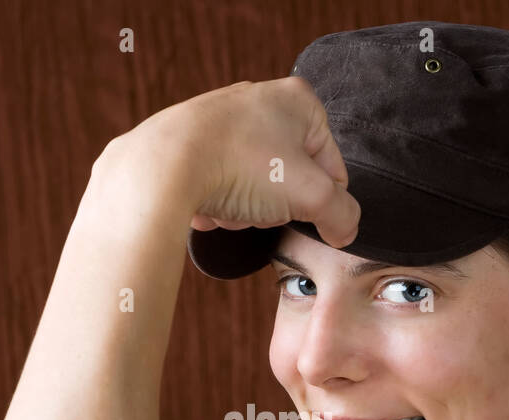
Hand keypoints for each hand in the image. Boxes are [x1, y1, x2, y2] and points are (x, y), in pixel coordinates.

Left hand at [112, 77, 360, 248]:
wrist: (163, 167)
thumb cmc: (240, 166)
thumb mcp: (312, 196)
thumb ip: (342, 215)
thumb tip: (344, 230)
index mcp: (298, 100)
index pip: (332, 166)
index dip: (321, 201)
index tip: (301, 212)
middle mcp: (259, 99)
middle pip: (289, 176)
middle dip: (276, 204)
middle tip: (260, 207)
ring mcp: (222, 117)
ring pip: (253, 183)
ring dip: (245, 208)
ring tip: (230, 206)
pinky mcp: (191, 140)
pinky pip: (219, 182)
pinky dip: (217, 201)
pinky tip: (207, 204)